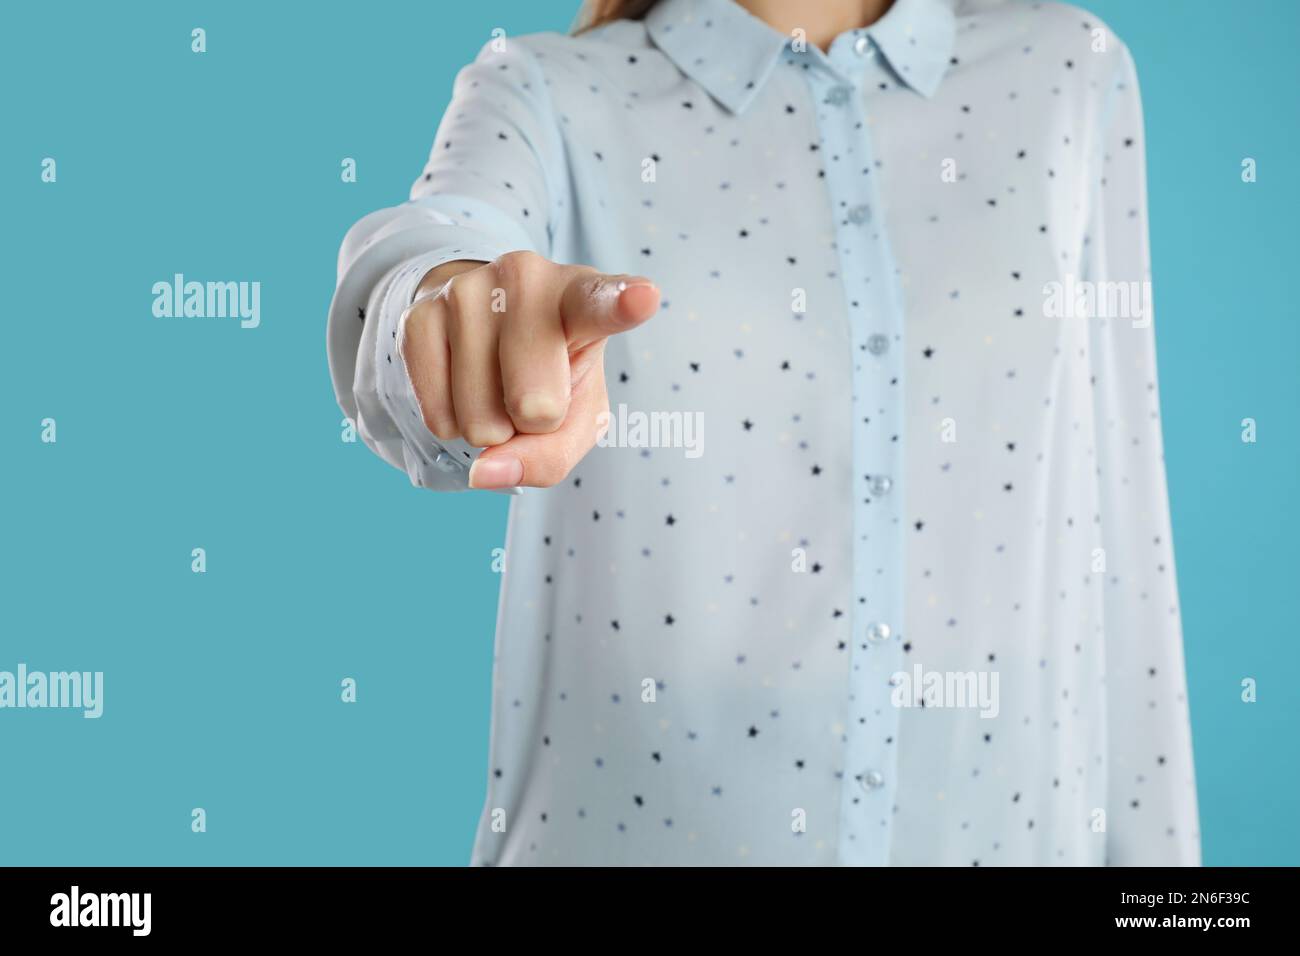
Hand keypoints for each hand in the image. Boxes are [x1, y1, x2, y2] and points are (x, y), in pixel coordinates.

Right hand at [397, 251, 659, 488]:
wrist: (485, 326)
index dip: (621, 303)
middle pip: (535, 405)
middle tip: (534, 389)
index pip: (600, 302)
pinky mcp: (419, 314)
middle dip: (533, 422)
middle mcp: (525, 277)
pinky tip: (462, 384)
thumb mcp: (577, 418)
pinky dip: (452, 422)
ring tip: (496, 382)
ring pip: (479, 417)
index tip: (643, 298)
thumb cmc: (553, 374)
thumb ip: (549, 457)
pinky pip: (438, 412)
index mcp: (583, 296)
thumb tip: (484, 471)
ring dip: (489, 424)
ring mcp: (467, 290)